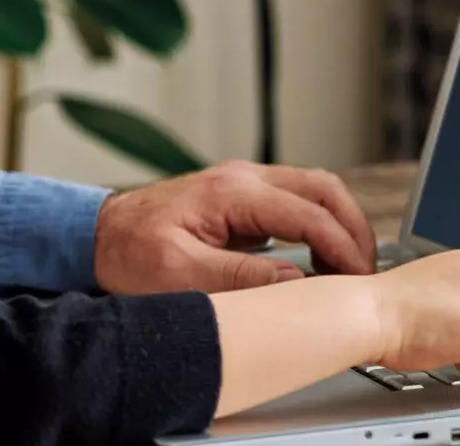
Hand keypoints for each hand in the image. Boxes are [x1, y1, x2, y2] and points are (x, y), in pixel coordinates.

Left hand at [93, 160, 376, 293]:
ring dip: (339, 224)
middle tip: (365, 273)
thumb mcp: (180, 274)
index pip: (309, 213)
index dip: (343, 248)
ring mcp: (242, 183)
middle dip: (354, 229)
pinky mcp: (239, 197)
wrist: (94, 236)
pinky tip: (320, 258)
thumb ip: (240, 276)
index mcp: (231, 192)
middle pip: (323, 189)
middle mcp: (242, 178)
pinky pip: (293, 201)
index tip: (360, 282)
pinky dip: (318, 224)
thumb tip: (296, 279)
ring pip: (313, 190)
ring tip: (348, 269)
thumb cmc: (128, 254)